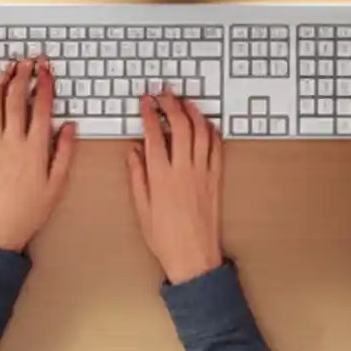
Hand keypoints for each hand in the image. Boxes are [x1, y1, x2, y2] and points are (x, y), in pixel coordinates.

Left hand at [0, 59, 77, 252]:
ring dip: (0, 83)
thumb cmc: (30, 209)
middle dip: (22, 76)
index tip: (47, 69)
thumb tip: (68, 127)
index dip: (45, 85)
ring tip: (6, 69)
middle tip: (27, 61)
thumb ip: (64, 152)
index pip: (41, 107)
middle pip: (16, 99)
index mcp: (34, 148)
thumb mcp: (57, 184)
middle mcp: (12, 142)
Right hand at [126, 92, 223, 284]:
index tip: (145, 102)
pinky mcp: (216, 178)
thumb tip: (133, 150)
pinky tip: (206, 124)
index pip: (154, 135)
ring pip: (201, 132)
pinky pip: (217, 148)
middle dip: (171, 104)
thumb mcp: (142, 208)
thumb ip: (137, 176)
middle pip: (180, 126)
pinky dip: (212, 131)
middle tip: (164, 94)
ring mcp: (203, 172)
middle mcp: (183, 170)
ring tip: (185, 102)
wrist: (194, 257)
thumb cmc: (165, 237)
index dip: (150, 113)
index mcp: (161, 177)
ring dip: (193, 112)